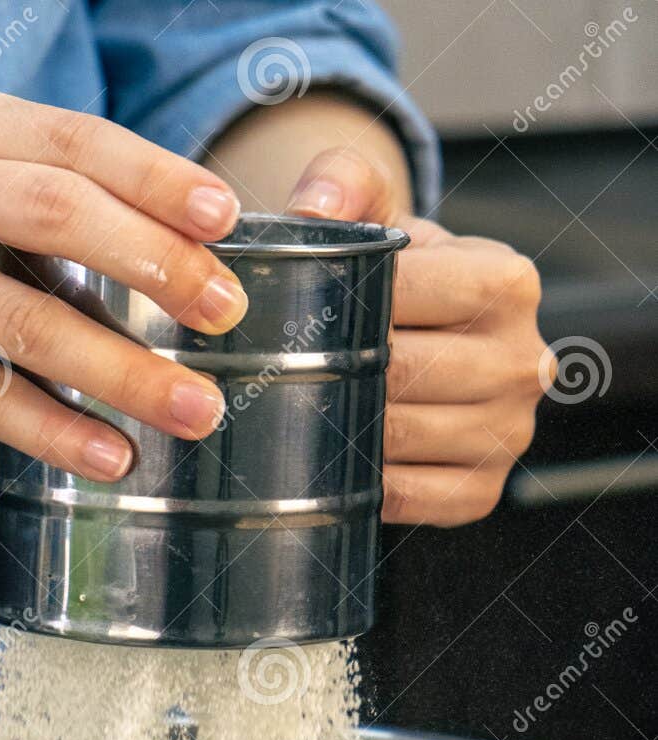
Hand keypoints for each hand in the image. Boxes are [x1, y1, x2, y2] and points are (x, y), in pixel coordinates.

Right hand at [0, 91, 247, 480]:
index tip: (227, 218)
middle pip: (62, 216)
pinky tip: (112, 456)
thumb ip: (29, 177)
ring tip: (198, 408)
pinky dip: (55, 430)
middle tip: (229, 312)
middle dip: (157, 265)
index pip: (75, 140)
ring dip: (124, 371)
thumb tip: (163, 239)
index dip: (158, 179)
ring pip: (30, 322)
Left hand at [289, 148, 555, 526]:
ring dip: (340, 427)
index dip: (342, 300)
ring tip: (295, 409)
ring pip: (401, 437)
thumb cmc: (399, 277)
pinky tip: (330, 459)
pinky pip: (407, 496)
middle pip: (402, 372)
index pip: (409, 291)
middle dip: (333, 369)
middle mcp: (525, 360)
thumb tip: (311, 207)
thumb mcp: (380, 215)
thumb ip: (346, 182)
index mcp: (508, 282)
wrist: (427, 343)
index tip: (297, 308)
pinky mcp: (483, 491)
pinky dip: (359, 483)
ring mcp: (510, 433)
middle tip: (275, 368)